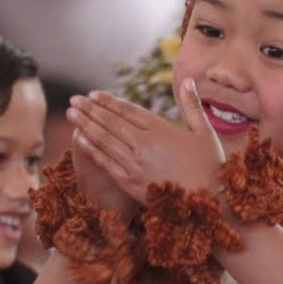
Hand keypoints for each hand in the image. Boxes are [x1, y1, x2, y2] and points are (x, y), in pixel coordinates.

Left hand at [67, 79, 224, 203]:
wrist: (209, 204)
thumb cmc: (211, 167)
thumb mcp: (205, 132)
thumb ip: (192, 105)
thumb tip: (188, 80)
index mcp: (162, 131)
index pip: (128, 111)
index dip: (109, 102)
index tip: (94, 94)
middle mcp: (145, 145)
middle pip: (111, 123)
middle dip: (91, 110)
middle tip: (74, 100)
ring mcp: (136, 165)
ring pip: (105, 141)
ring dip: (86, 126)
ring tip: (71, 114)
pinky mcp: (132, 183)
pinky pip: (107, 163)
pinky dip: (92, 150)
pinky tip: (79, 140)